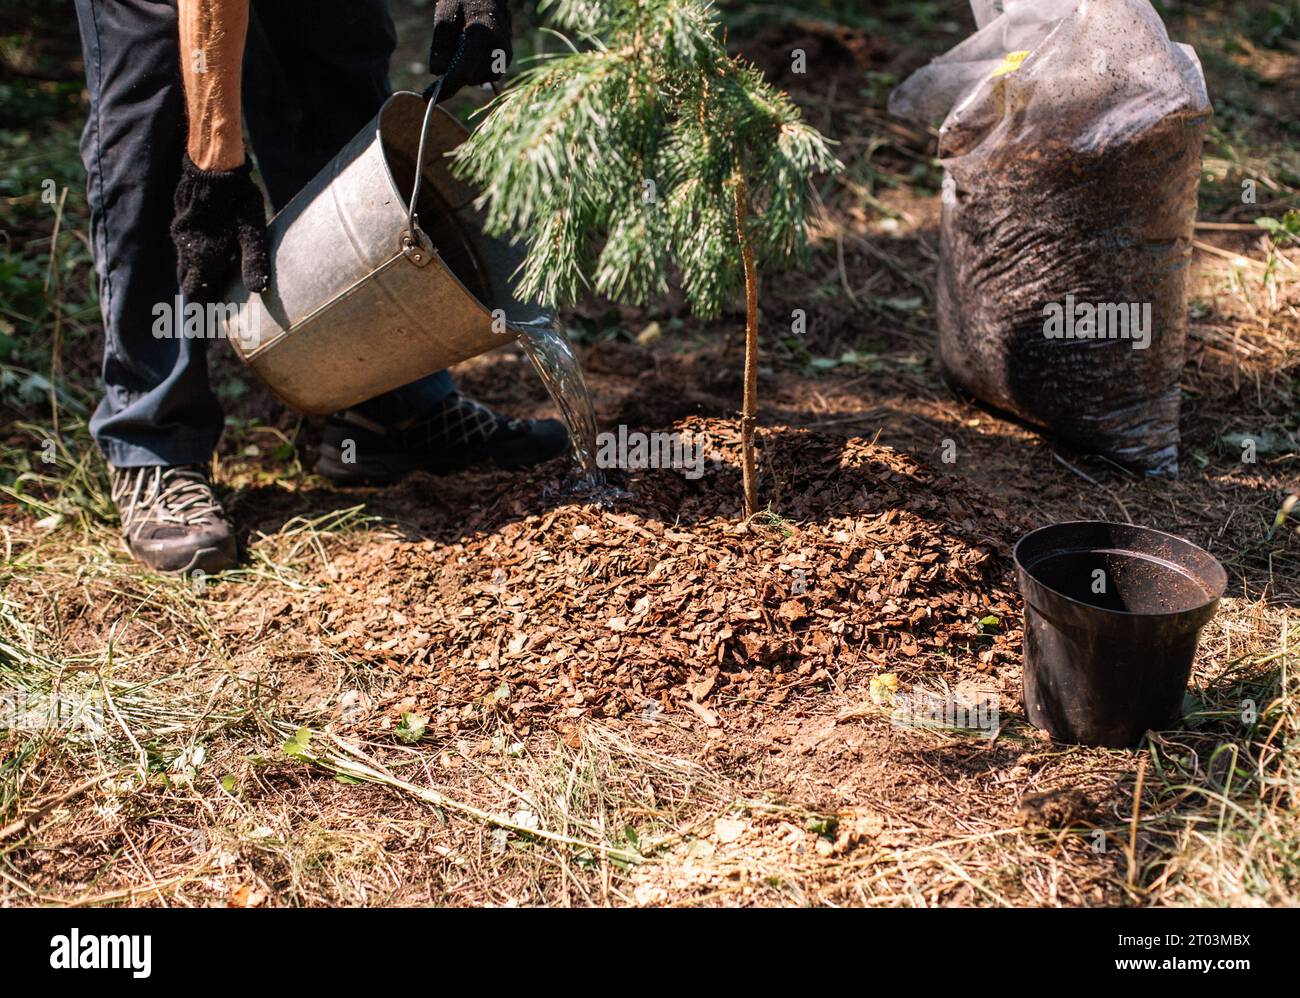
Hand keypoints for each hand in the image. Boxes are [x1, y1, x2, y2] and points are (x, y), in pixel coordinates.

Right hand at [170, 154, 270, 303]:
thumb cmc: (237, 201)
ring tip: (209, 289)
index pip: (195, 294)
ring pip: (183, 266)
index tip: (204, 326)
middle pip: (186, 283)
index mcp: (202, 258)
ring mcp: (181, 236)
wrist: (212, 167)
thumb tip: (258, 291)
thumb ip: (254, 262)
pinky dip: (193, 262)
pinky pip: (184, 250)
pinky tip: (206, 259)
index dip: (200, 311)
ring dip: (194, 279)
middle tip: (208, 310)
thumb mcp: (252, 233)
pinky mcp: (182, 223)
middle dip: (196, 297)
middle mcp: (186, 250)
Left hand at [428, 0, 511, 102]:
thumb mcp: (444, 16)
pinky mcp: (506, 59)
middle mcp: (497, 51)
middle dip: (454, 71)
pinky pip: (485, 74)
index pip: (460, 73)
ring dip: (465, 68)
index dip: (443, 88)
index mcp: (481, 38)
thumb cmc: (464, 0)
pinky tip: (473, 46)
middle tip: (448, 49)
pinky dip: (475, 66)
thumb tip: (438, 73)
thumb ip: (440, 46)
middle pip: (467, 78)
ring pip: (476, 78)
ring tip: (464, 42)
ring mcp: (504, 56)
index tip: (426, 97)